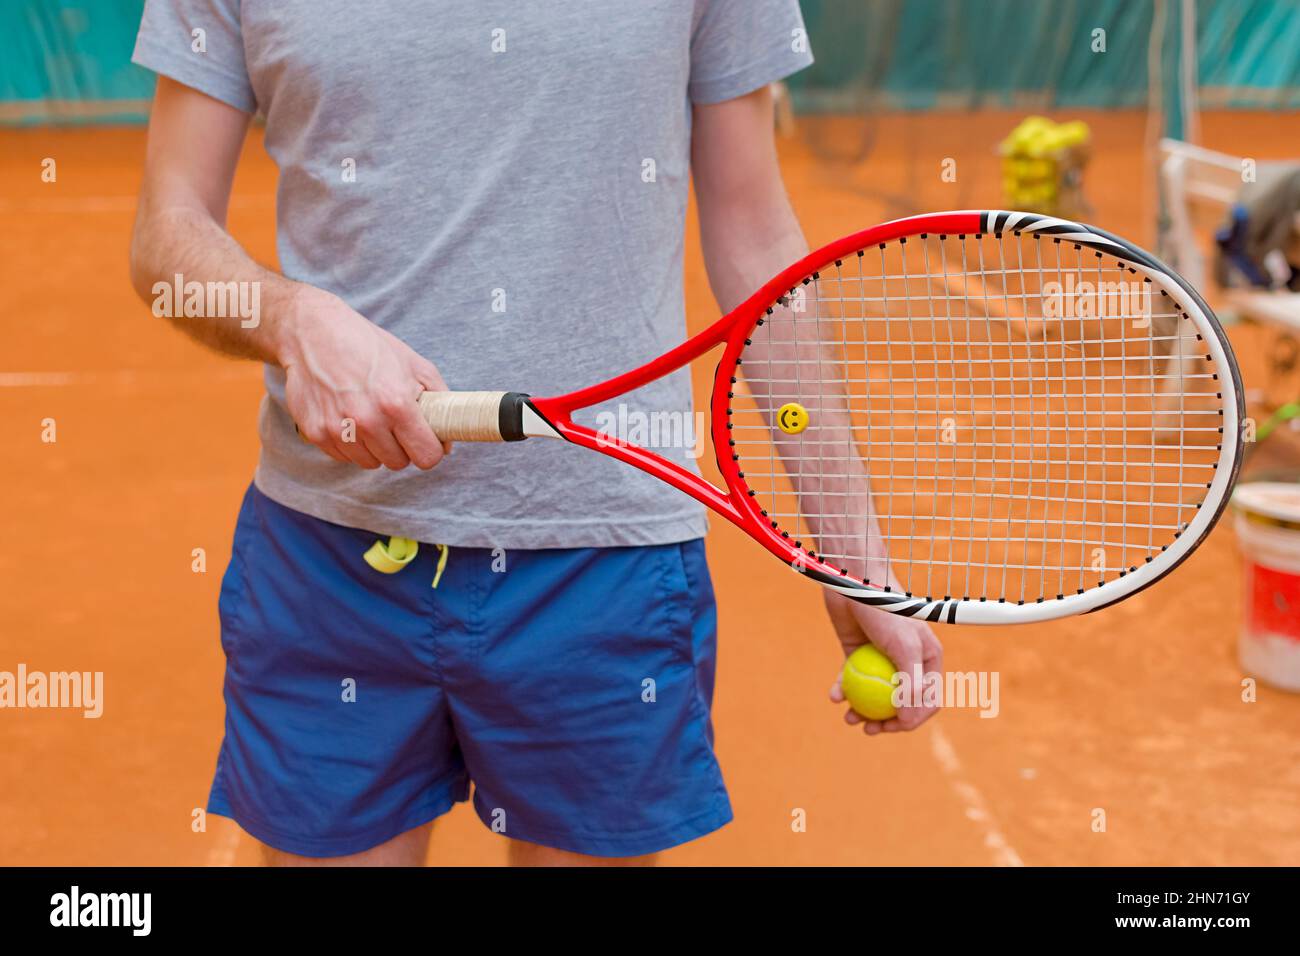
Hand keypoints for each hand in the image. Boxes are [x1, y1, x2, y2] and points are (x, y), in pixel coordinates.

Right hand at [277, 285, 448, 469]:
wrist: (312, 331)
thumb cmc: (368, 346)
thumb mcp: (415, 364)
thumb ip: (440, 401)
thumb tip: (447, 441)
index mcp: (396, 404)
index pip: (427, 456)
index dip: (430, 449)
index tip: (425, 439)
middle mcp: (366, 420)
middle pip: (398, 463)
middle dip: (401, 447)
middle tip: (394, 422)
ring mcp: (338, 429)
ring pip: (371, 464)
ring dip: (375, 447)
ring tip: (369, 416)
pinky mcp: (315, 433)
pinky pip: (344, 457)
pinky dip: (350, 443)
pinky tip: (347, 416)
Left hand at [824, 590, 942, 734]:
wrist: (854, 584)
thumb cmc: (886, 612)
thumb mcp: (904, 648)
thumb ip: (911, 684)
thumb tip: (908, 720)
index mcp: (927, 661)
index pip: (927, 700)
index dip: (912, 719)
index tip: (893, 728)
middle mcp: (907, 662)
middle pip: (899, 702)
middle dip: (885, 721)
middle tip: (869, 729)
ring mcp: (880, 659)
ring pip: (873, 695)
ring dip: (862, 711)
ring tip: (848, 718)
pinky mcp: (857, 654)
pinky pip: (852, 679)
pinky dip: (843, 690)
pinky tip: (834, 696)